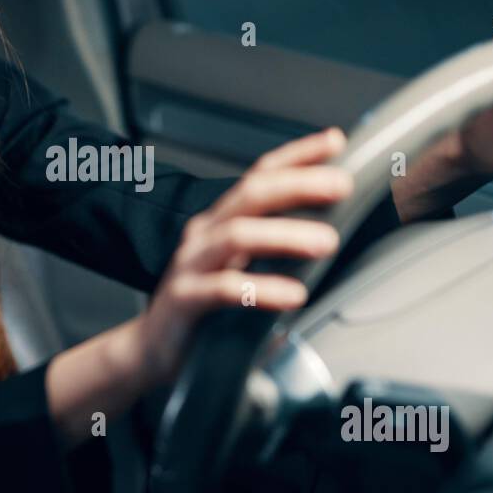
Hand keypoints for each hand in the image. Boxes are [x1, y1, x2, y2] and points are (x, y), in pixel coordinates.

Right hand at [136, 127, 352, 386]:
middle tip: (341, 185)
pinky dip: (262, 289)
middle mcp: (205, 233)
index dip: (297, 155)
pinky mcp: (183, 299)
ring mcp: (191, 264)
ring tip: (326, 242)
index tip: (335, 141)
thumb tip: (333, 240)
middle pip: (252, 193)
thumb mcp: (242, 270)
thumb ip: (276, 252)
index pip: (260, 175)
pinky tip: (293, 295)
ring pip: (238, 235)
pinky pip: (223, 288)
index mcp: (222, 221)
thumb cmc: (203, 309)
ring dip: (286, 235)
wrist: (151, 350)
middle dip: (299, 184)